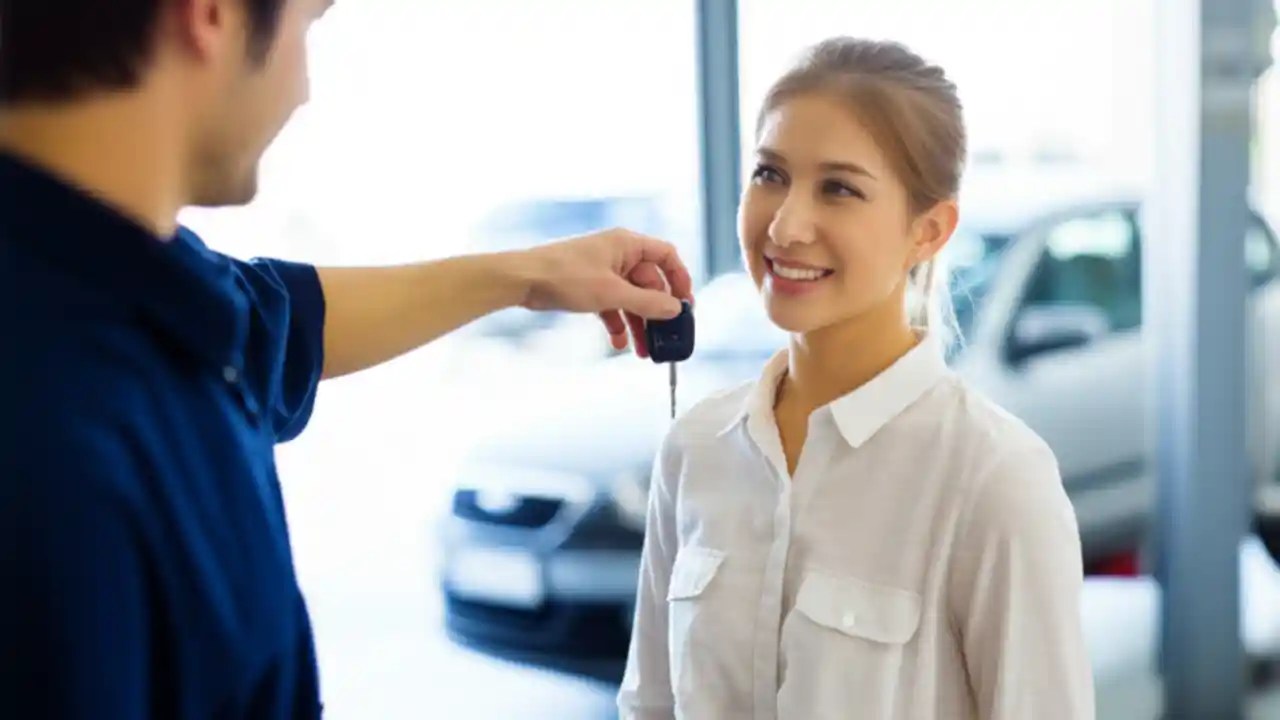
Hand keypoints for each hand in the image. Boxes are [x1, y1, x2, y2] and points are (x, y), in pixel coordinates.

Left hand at [514, 228, 693, 357]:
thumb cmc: (564, 276)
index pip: (666, 256)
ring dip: (639, 325)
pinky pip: (612, 306)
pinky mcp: (589, 287)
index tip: (685, 304)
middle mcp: (618, 255)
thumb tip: (674, 310)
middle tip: (665, 337)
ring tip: (645, 351)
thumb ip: (647, 303)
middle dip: (657, 313)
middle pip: (650, 284)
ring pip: (631, 299)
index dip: (680, 278)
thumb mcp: (612, 293)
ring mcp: (603, 272)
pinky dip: (617, 324)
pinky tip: (617, 342)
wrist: (522, 280)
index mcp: (627, 245)